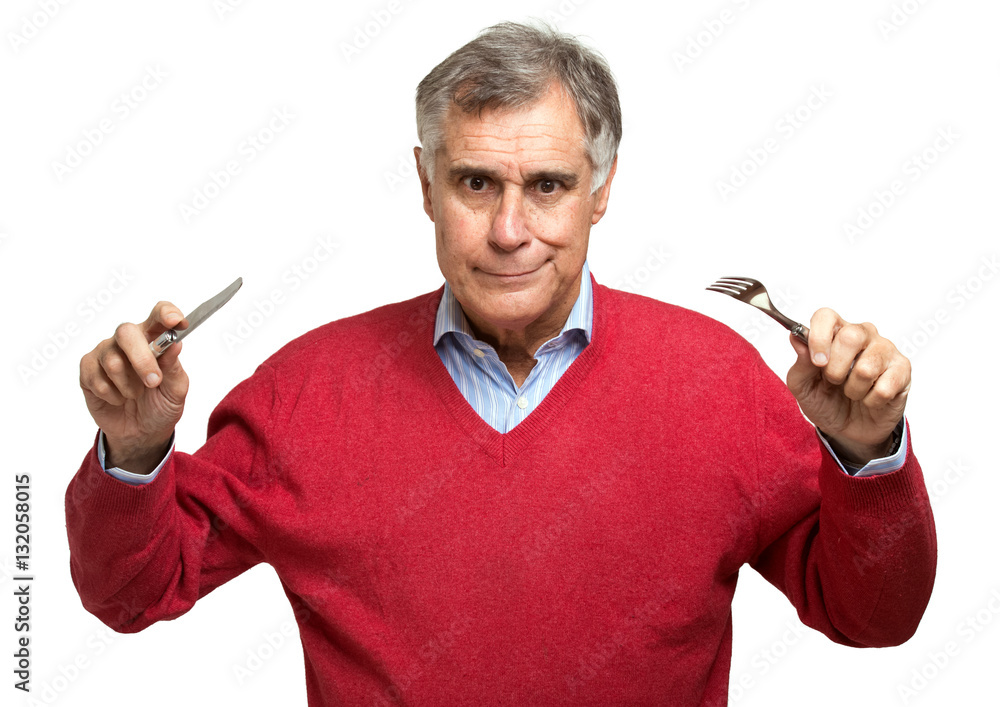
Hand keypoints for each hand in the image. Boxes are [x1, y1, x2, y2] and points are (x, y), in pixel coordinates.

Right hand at [79, 302, 189, 472]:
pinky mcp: (88, 370)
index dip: (165, 313)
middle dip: (141, 358)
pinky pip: (96, 378)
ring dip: (128, 385)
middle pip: (126, 331)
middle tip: (153, 381)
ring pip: (112, 360)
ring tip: (136, 395)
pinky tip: (118, 398)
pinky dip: (112, 395)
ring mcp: (105, 353)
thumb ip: (174, 368)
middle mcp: (128, 341)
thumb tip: (175, 345)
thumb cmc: (161, 406)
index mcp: (154, 339)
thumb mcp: (176, 391)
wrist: (142, 433)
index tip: (176, 321)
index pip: (158, 315)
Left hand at [786, 308, 909, 464]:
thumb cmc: (826, 401)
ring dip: (853, 390)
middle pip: (850, 336)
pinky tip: (870, 399)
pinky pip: (884, 388)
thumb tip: (796, 338)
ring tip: (852, 392)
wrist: (848, 430)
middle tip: (834, 382)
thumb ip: (800, 364)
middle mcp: (862, 334)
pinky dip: (870, 401)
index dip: (819, 337)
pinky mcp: (903, 369)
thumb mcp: (803, 387)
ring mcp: (885, 350)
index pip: (826, 316)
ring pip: (866, 368)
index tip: (817, 362)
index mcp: (834, 332)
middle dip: (835, 369)